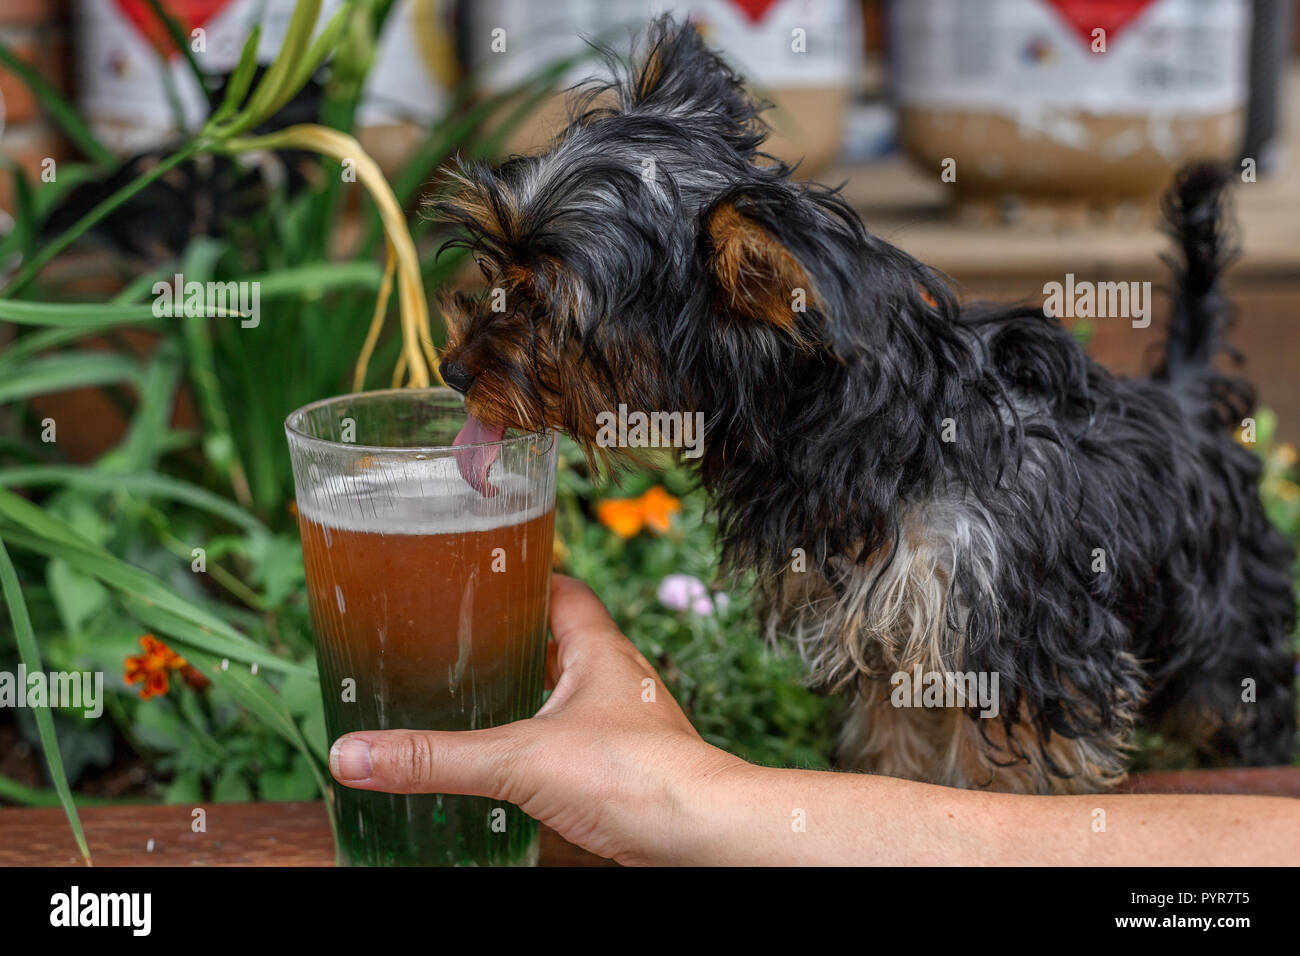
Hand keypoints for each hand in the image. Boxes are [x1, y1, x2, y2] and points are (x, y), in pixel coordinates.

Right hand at [328, 573, 745, 864]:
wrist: (700, 832)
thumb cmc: (636, 776)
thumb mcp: (519, 759)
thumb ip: (436, 758)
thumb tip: (355, 755)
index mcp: (597, 648)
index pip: (561, 590)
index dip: (523, 578)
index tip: (479, 577)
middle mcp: (617, 677)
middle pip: (562, 639)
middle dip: (514, 640)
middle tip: (461, 641)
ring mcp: (626, 720)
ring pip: (571, 690)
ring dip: (532, 691)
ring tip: (479, 698)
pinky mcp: (629, 762)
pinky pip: (580, 735)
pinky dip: (547, 737)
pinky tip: (519, 757)